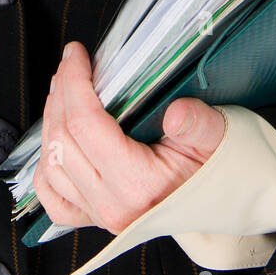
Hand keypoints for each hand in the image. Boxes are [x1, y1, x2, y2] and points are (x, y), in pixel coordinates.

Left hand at [32, 40, 226, 234]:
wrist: (228, 200)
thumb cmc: (219, 169)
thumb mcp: (218, 137)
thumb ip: (198, 123)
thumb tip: (176, 113)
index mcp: (140, 184)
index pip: (86, 124)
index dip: (74, 81)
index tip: (75, 55)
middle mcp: (114, 204)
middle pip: (62, 140)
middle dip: (60, 93)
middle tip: (69, 65)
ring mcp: (100, 215)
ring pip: (51, 165)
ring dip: (50, 122)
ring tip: (62, 92)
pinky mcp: (95, 219)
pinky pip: (54, 198)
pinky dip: (46, 168)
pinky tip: (55, 141)